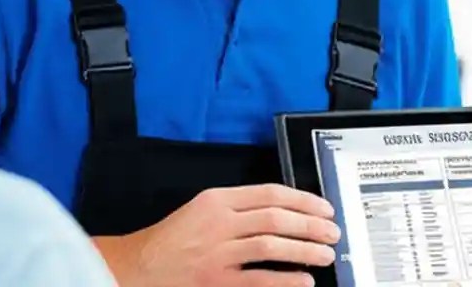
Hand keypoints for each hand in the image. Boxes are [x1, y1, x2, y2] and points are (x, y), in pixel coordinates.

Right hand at [95, 184, 340, 286]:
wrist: (139, 266)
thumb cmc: (173, 240)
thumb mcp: (202, 210)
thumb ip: (238, 208)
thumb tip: (285, 214)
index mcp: (217, 200)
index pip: (269, 193)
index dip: (303, 200)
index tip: (323, 208)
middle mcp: (218, 222)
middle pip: (275, 218)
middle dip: (310, 225)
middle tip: (332, 232)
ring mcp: (217, 252)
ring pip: (271, 246)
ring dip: (303, 251)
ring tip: (324, 255)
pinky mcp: (215, 280)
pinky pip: (258, 280)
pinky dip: (285, 281)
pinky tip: (303, 281)